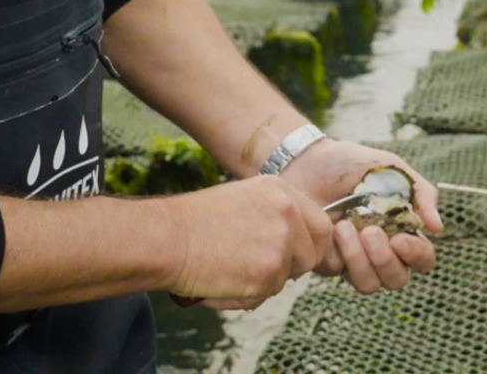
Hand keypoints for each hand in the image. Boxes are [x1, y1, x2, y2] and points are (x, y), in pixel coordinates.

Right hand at [160, 175, 333, 310]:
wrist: (165, 237)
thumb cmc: (194, 222)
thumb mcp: (243, 200)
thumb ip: (275, 216)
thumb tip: (297, 243)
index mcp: (281, 190)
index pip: (320, 224)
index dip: (309, 245)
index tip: (292, 256)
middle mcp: (287, 211)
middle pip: (315, 252)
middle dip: (294, 266)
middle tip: (261, 269)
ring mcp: (281, 242)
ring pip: (289, 276)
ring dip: (265, 282)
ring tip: (229, 270)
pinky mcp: (268, 272)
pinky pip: (266, 295)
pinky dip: (244, 296)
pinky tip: (220, 281)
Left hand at [280, 139, 441, 294]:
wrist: (309, 160)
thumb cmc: (353, 163)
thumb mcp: (393, 169)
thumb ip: (421, 193)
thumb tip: (437, 228)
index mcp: (402, 230)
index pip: (422, 259)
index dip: (416, 256)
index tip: (400, 238)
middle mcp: (381, 250)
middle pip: (396, 280)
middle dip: (385, 261)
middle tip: (370, 232)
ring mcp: (354, 258)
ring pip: (369, 284)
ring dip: (359, 259)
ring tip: (343, 226)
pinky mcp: (328, 260)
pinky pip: (338, 273)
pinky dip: (338, 252)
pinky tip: (330, 225)